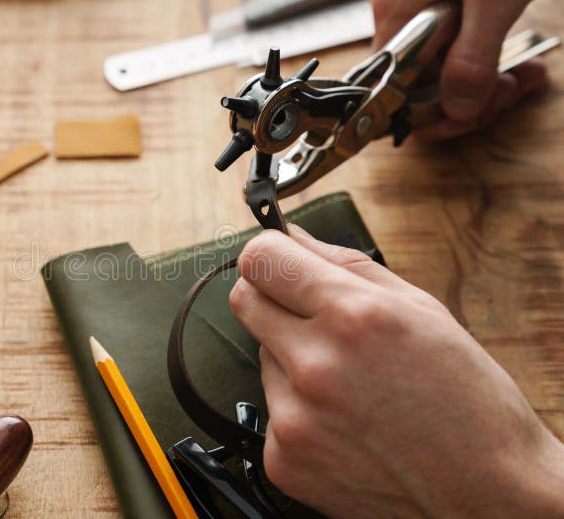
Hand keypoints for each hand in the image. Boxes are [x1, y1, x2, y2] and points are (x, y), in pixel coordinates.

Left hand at [229, 224, 563, 517]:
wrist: (484, 493)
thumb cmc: (466, 399)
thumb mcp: (422, 311)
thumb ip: (347, 264)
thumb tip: (295, 236)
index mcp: (353, 317)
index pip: (261, 258)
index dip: (269, 253)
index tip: (280, 260)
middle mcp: (315, 366)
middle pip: (245, 301)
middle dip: (272, 297)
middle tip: (311, 314)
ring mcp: (293, 419)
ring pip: (261, 356)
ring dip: (292, 357)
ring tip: (348, 382)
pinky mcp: (282, 459)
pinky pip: (271, 408)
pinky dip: (297, 407)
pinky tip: (342, 420)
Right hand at [369, 0, 550, 140]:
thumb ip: (472, 60)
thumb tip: (457, 109)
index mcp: (396, 9)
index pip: (391, 87)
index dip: (428, 113)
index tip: (468, 119)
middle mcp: (401, 7)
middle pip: (420, 80)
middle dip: (467, 98)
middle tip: (509, 93)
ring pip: (444, 64)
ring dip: (485, 81)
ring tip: (525, 77)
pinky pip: (460, 42)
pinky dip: (489, 58)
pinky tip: (519, 61)